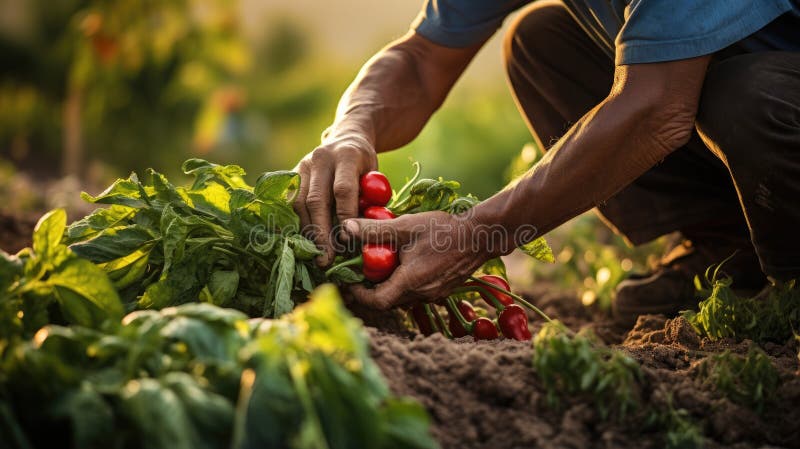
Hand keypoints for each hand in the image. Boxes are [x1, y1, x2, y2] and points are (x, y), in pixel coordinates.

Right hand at [294, 135, 376, 265]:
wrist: (346, 140)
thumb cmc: (365, 166)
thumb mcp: (376, 177)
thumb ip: (371, 201)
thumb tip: (365, 235)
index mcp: (346, 155)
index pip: (343, 190)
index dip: (345, 218)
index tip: (348, 242)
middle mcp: (321, 158)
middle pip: (316, 200)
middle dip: (321, 233)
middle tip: (326, 259)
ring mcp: (303, 165)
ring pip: (299, 204)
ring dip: (307, 232)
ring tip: (316, 254)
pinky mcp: (292, 175)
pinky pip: (290, 203)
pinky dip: (298, 224)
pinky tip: (306, 242)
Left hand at [341, 211, 491, 309]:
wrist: (480, 235)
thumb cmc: (443, 230)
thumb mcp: (405, 226)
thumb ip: (374, 230)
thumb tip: (345, 229)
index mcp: (410, 283)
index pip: (376, 302)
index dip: (359, 294)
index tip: (350, 280)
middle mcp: (422, 294)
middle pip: (388, 300)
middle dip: (372, 288)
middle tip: (361, 270)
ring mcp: (434, 294)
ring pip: (403, 296)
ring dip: (390, 284)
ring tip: (382, 263)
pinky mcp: (442, 289)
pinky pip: (417, 292)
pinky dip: (405, 282)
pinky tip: (405, 262)